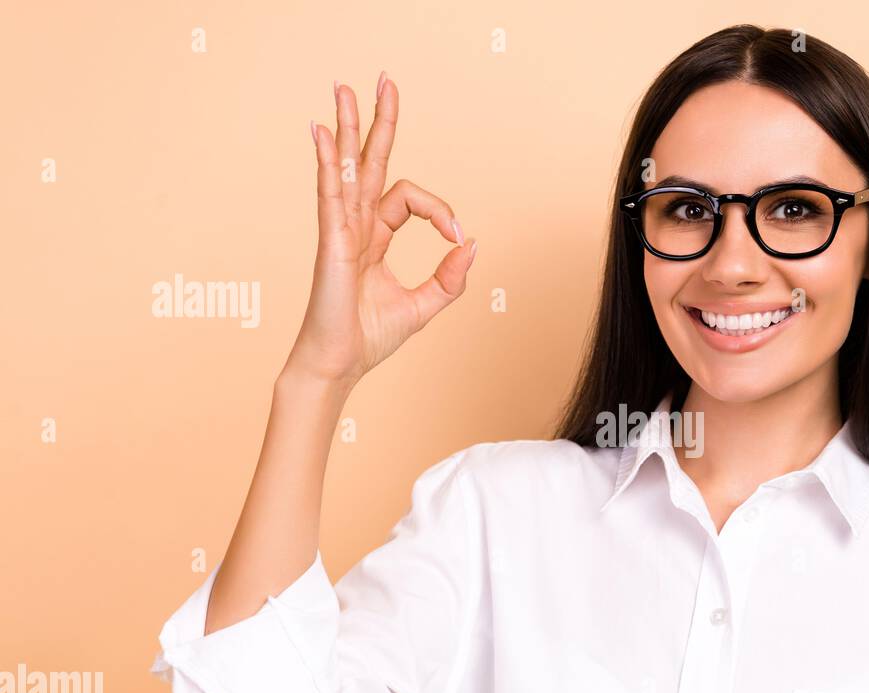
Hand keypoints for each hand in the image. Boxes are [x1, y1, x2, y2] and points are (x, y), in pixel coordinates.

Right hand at [286, 72, 475, 386]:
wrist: (340, 365)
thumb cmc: (369, 338)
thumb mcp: (424, 306)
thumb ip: (450, 278)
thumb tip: (472, 244)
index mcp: (375, 237)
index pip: (409, 199)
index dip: (441, 212)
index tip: (457, 238)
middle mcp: (356, 226)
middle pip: (370, 162)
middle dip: (379, 121)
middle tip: (385, 80)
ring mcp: (340, 231)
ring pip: (347, 168)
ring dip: (349, 126)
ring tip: (346, 86)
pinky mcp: (331, 243)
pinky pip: (330, 195)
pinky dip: (328, 162)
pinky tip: (325, 132)